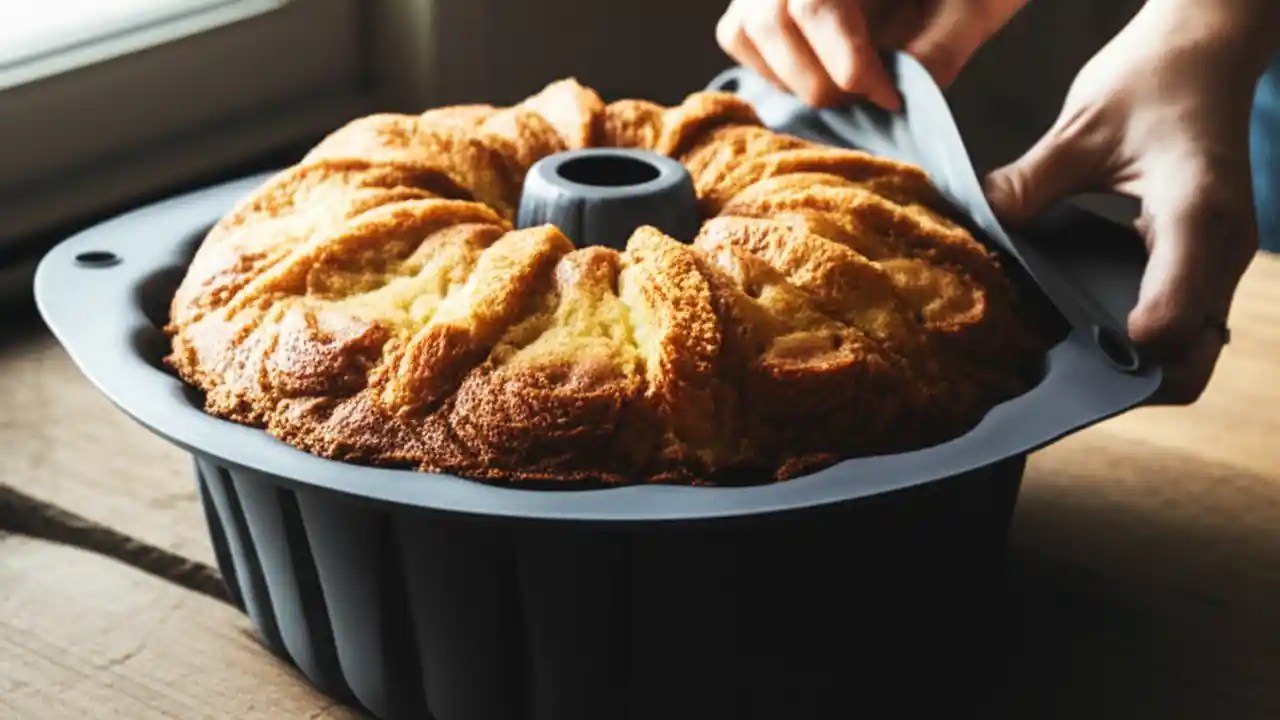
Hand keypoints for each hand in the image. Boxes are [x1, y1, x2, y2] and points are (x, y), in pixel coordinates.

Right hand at [715, 0, 1029, 109]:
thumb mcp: (974, 5)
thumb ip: (941, 45)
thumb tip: (903, 97)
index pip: (817, 3)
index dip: (848, 62)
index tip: (887, 96)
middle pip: (771, 19)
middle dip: (821, 78)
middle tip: (868, 96)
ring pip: (746, 28)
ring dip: (794, 76)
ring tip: (845, 86)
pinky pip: (739, 33)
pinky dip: (771, 66)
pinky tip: (818, 72)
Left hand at [984, 0, 1276, 402]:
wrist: (1207, 49)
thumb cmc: (1153, 78)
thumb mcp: (1080, 128)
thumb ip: (1028, 184)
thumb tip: (974, 225)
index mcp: (1195, 216)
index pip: (1176, 317)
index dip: (1126, 351)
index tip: (1067, 349)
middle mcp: (1220, 249)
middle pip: (1191, 358)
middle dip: (1130, 380)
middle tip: (1056, 369)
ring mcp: (1218, 258)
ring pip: (1190, 346)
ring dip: (1134, 361)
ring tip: (1062, 349)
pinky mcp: (1204, 257)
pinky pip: (1181, 317)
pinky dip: (1140, 332)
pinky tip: (1081, 319)